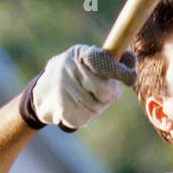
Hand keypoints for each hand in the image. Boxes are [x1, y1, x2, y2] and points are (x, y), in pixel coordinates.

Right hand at [20, 45, 136, 132]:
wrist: (41, 92)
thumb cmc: (74, 73)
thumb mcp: (87, 58)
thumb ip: (110, 59)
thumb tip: (131, 59)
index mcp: (80, 54)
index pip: (103, 62)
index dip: (119, 71)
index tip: (131, 78)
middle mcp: (71, 70)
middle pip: (106, 90)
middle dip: (109, 93)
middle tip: (100, 91)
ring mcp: (66, 90)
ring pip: (98, 107)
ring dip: (97, 105)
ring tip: (84, 97)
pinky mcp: (64, 109)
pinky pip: (87, 117)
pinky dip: (86, 115)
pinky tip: (76, 106)